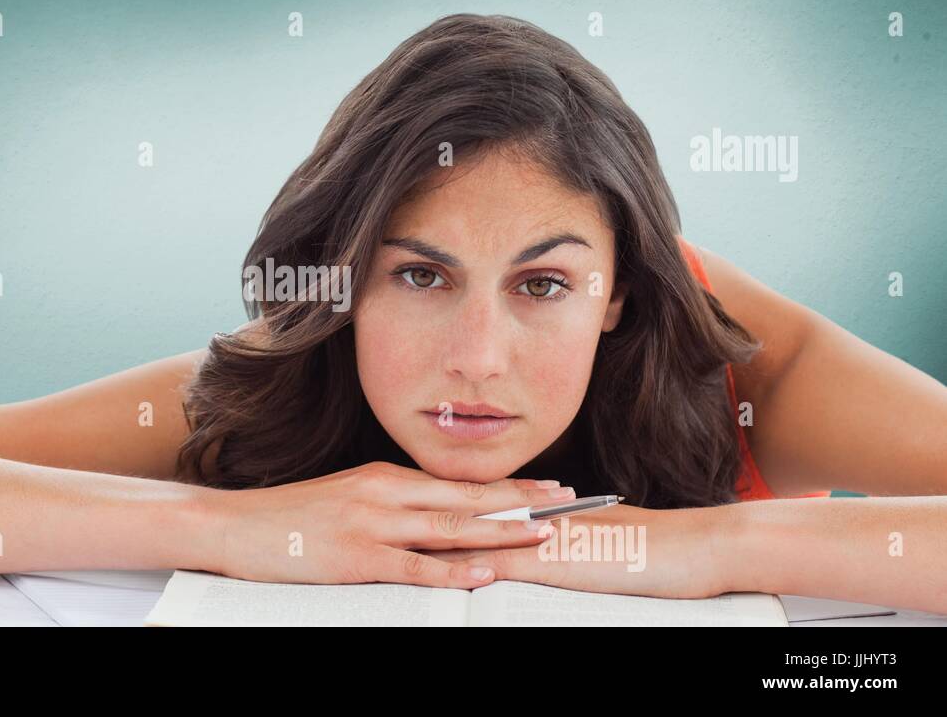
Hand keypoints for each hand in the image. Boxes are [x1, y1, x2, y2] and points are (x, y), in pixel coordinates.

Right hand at [202, 460, 577, 588]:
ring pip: (450, 528)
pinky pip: (413, 566)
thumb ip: (388, 505)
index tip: (547, 487)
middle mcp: (384, 494)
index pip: (458, 483)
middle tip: (568, 501)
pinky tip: (482, 572)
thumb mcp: (345, 498)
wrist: (234, 525)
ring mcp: (370, 524)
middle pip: (467, 498)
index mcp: (385, 479)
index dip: (507, 486)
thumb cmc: (289, 518)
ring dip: (501, 531)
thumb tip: (431, 517)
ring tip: (543, 533)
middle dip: (522, 501)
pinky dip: (452, 570)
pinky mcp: (355, 557)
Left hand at [417, 504, 733, 598]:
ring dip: (429, 538)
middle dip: (419, 515)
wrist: (698, 548)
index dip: (440, 502)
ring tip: (389, 540)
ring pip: (471, 535)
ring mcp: (540, 538)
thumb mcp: (600, 540)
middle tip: (378, 515)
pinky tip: (435, 572)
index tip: (403, 503)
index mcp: (543, 509)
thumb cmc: (658, 548)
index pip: (480, 502)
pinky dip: (464, 567)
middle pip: (463, 512)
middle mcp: (535, 516)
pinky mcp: (552, 563)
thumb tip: (539, 542)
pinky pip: (498, 563)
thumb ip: (563, 539)